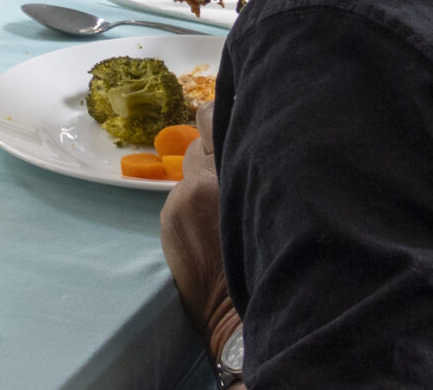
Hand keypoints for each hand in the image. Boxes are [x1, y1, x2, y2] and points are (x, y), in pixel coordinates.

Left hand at [158, 104, 240, 362]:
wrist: (235, 315)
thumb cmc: (264, 262)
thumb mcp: (266, 207)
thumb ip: (250, 173)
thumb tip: (244, 145)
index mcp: (224, 176)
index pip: (210, 121)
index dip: (220, 117)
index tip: (234, 118)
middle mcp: (195, 182)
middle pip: (199, 145)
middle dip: (214, 154)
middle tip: (234, 171)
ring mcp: (177, 202)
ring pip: (190, 173)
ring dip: (204, 180)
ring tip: (223, 204)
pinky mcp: (167, 219)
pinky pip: (181, 196)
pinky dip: (193, 202)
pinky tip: (209, 223)